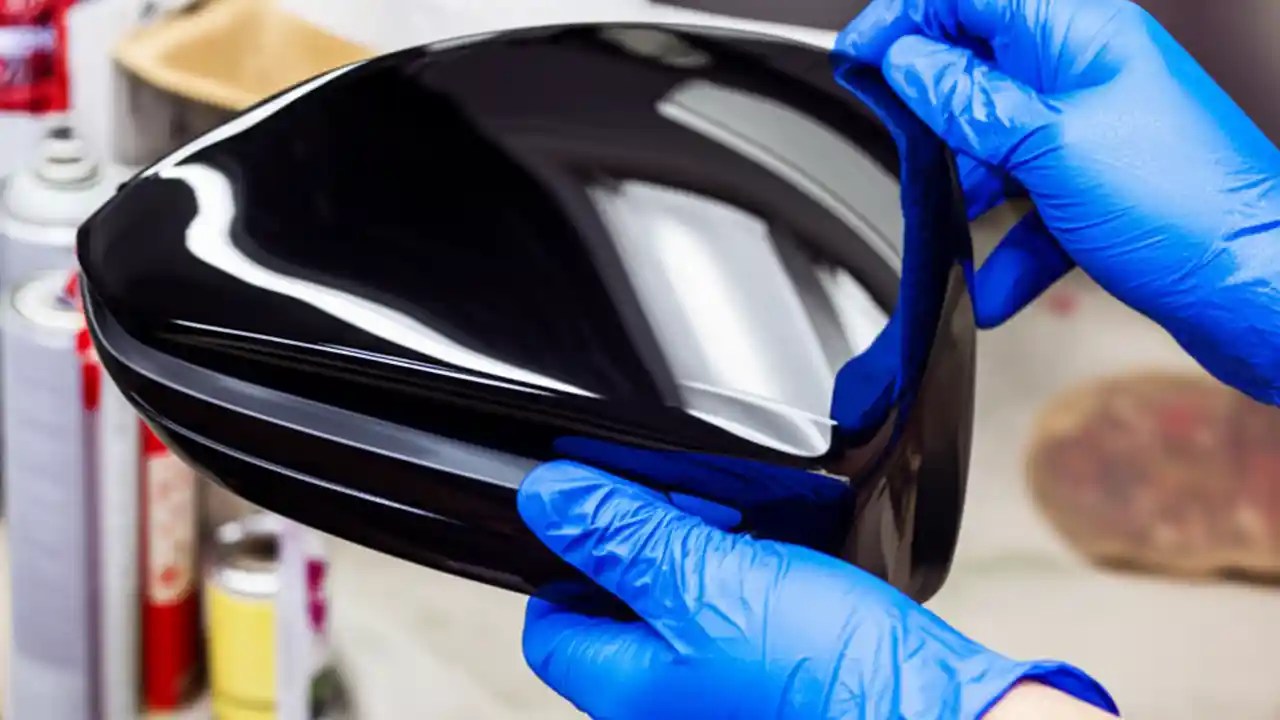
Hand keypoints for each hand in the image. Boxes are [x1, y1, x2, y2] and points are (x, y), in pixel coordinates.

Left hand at [518, 461, 1116, 718]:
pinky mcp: (767, 680)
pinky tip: (772, 560)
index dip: (568, 559)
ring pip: (676, 608)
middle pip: (614, 610)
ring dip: (697, 557)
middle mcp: (665, 703)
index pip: (550, 625)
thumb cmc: (826, 676)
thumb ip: (624, 539)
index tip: (602, 514)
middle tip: (687, 513)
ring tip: (738, 532)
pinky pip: (728, 620)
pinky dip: (740, 580)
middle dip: (644, 546)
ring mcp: (717, 694)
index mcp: (628, 691)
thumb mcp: (707, 583)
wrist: (936, 716)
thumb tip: (550, 500)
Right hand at [834, 0, 1279, 404]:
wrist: (1260, 292)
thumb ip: (969, 101)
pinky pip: (1031, 208)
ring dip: (968, 189)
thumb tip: (906, 61)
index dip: (907, 18)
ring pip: (998, 143)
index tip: (858, 54)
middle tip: (900, 148)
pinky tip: (992, 287)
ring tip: (949, 225)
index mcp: (1078, 36)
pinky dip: (1007, 249)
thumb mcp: (1049, 146)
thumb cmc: (1184, 209)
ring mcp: (1092, 133)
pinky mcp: (1098, 191)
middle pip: (979, 70)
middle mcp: (1085, 75)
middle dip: (933, 116)